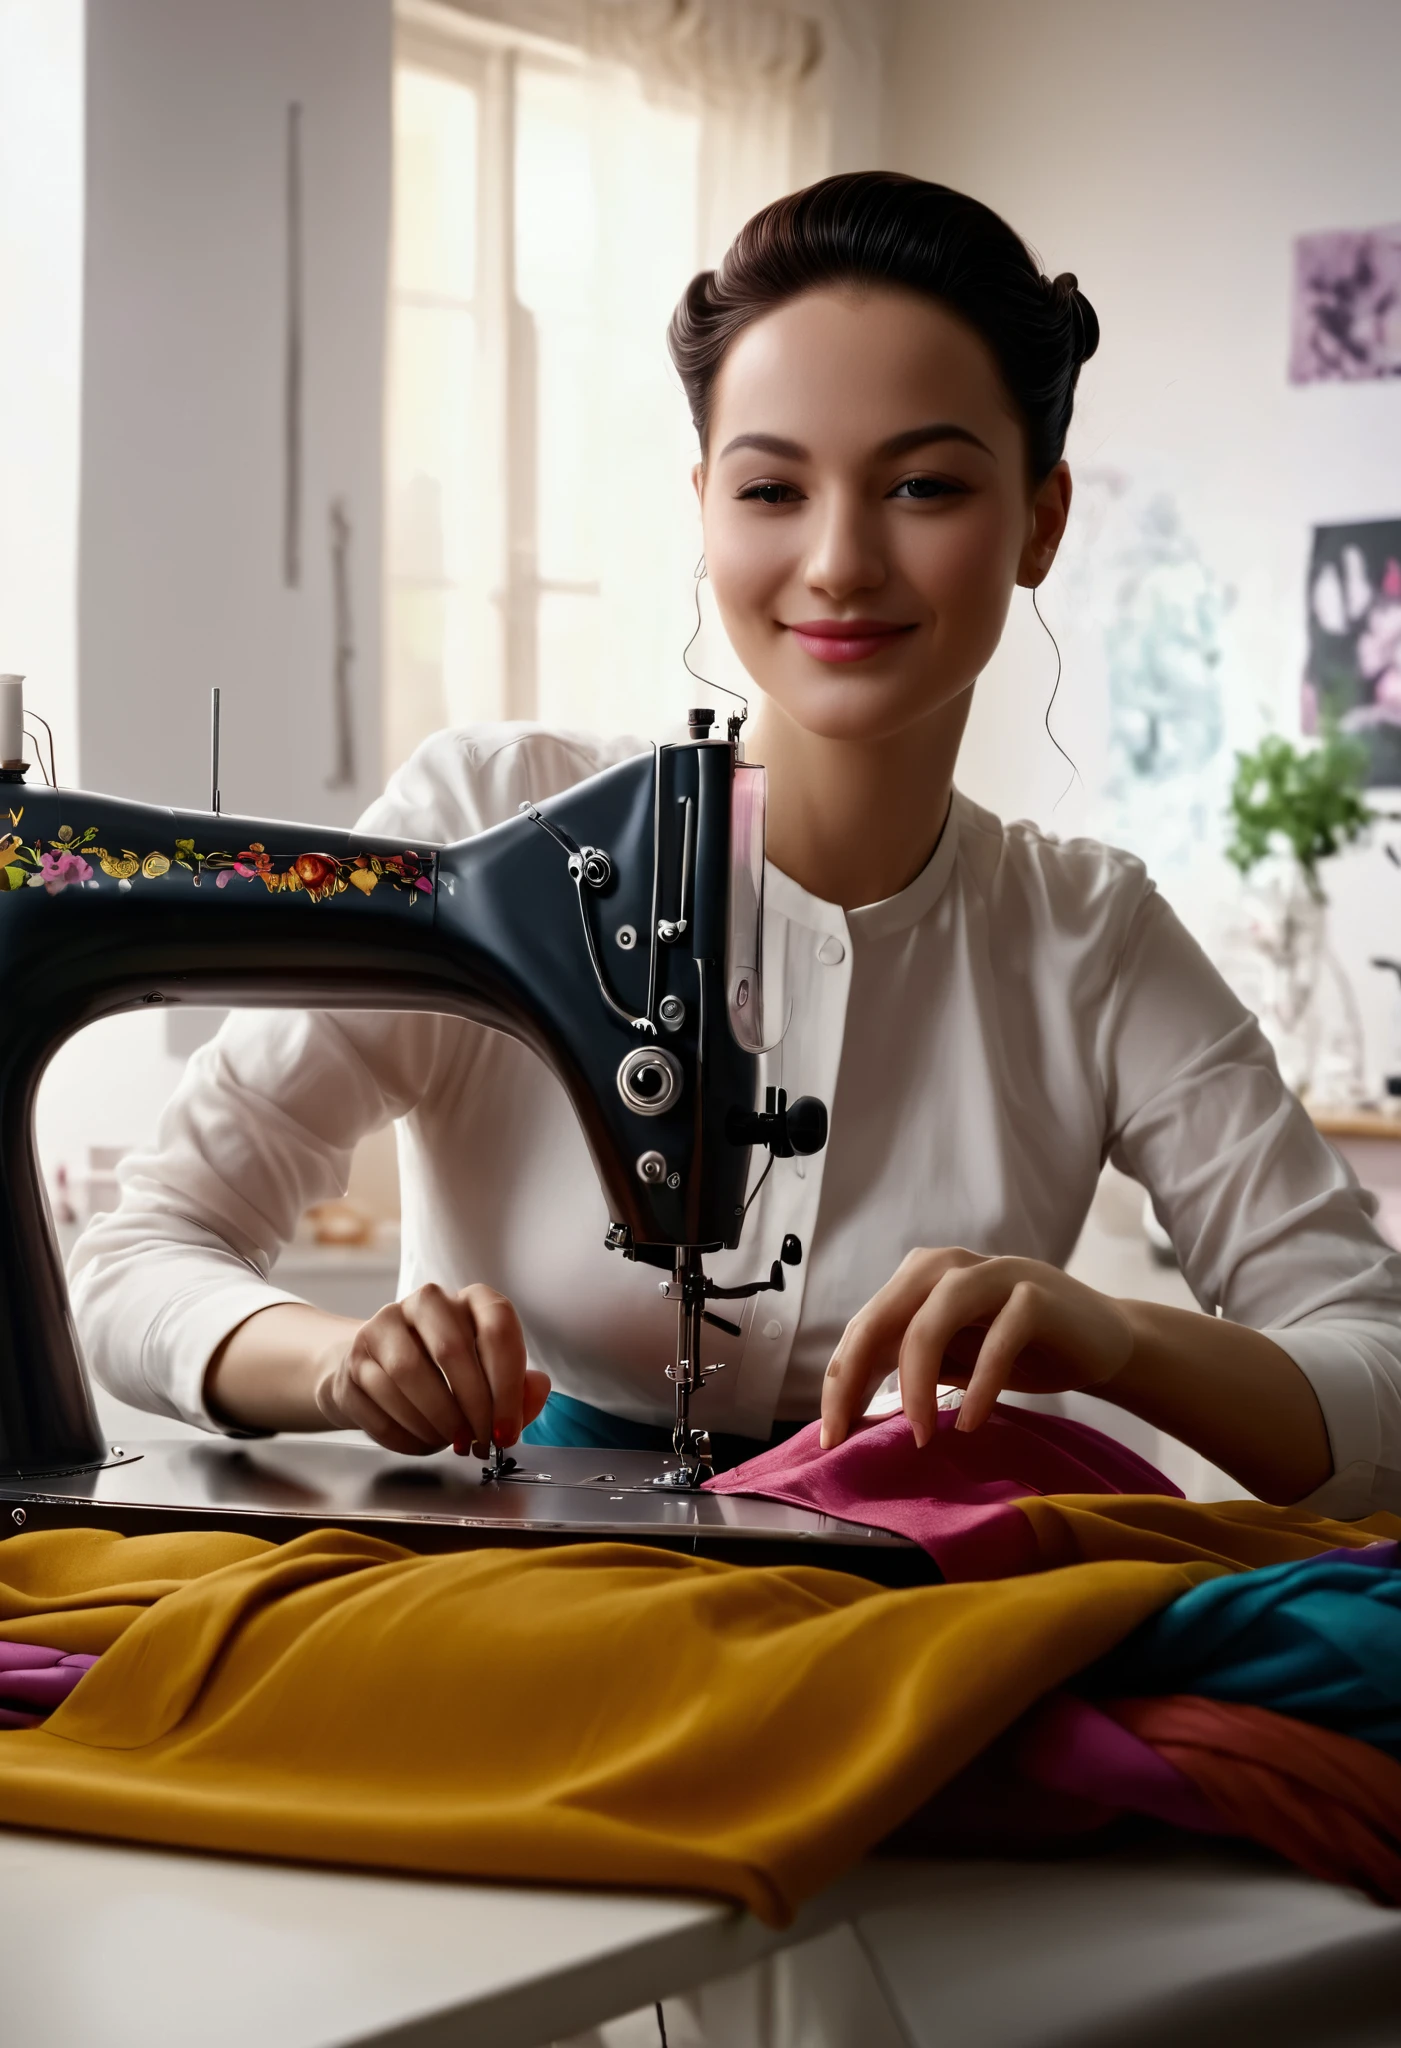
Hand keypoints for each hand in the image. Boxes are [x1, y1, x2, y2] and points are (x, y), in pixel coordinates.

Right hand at [313, 1283, 549, 1456]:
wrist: (379, 1371)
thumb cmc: (447, 1376)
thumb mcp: (490, 1377)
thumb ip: (520, 1387)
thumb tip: (537, 1390)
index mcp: (470, 1299)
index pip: (497, 1327)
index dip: (507, 1385)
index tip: (507, 1429)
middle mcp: (426, 1302)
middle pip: (452, 1350)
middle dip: (471, 1408)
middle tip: (479, 1443)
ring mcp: (382, 1326)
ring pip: (409, 1376)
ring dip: (436, 1421)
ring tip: (451, 1442)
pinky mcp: (354, 1359)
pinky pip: (379, 1401)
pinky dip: (405, 1433)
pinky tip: (422, 1441)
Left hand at [820, 1247, 1133, 1450]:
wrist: (1102, 1340)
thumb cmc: (1017, 1350)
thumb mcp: (952, 1356)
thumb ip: (904, 1364)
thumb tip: (846, 1405)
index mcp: (920, 1276)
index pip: (864, 1327)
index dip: (839, 1381)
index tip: (830, 1435)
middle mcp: (949, 1265)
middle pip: (884, 1318)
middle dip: (856, 1379)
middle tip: (849, 1435)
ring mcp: (994, 1274)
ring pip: (932, 1321)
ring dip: (918, 1382)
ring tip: (921, 1434)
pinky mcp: (1037, 1295)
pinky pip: (998, 1338)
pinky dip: (981, 1384)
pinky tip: (972, 1422)